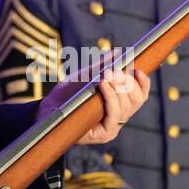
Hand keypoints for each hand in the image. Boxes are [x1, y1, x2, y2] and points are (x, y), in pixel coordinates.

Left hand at [36, 52, 150, 144]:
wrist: (45, 111)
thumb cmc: (66, 95)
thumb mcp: (85, 76)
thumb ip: (102, 66)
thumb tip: (118, 52)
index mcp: (120, 106)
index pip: (141, 96)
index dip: (143, 82)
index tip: (137, 68)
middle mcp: (118, 119)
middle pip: (137, 101)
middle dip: (128, 82)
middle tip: (115, 70)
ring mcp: (111, 129)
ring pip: (127, 108)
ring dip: (119, 88)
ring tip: (107, 75)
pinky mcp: (102, 136)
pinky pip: (113, 116)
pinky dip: (110, 98)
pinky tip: (103, 84)